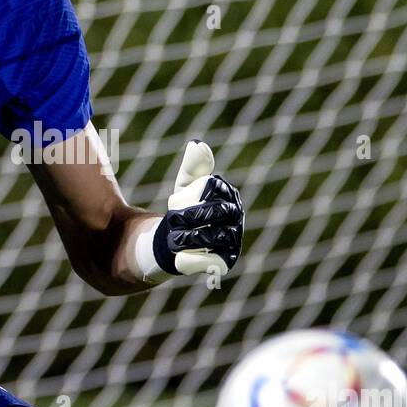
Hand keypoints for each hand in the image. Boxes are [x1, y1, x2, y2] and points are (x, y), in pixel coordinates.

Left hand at [149, 139, 243, 277]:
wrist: (178, 240)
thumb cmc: (185, 208)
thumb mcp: (185, 185)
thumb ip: (192, 166)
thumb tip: (197, 145)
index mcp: (228, 194)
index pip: (211, 189)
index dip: (189, 197)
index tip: (173, 203)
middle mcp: (236, 216)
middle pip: (213, 213)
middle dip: (187, 217)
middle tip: (170, 221)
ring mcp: (234, 239)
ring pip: (211, 237)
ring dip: (185, 238)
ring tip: (172, 239)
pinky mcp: (227, 260)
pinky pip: (210, 261)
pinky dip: (190, 260)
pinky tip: (178, 257)